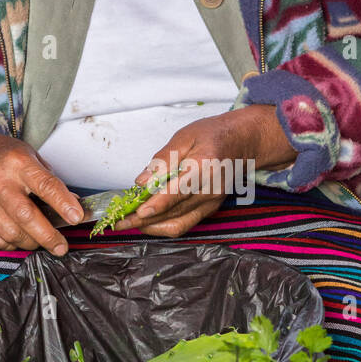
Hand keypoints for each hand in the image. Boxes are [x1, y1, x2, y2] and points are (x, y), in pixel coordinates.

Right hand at [0, 130, 83, 254]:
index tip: (77, 218)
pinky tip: (19, 237)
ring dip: (31, 242)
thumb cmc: (5, 158)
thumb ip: (51, 183)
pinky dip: (12, 244)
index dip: (63, 204)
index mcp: (18, 163)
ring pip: (11, 232)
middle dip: (47, 236)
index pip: (44, 185)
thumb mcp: (32, 158)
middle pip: (25, 215)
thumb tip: (73, 206)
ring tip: (40, 240)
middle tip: (61, 246)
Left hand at [115, 105, 295, 237]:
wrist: (240, 141)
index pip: (177, 191)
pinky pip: (185, 223)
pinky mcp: (210, 208)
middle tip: (120, 222)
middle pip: (174, 212)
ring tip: (129, 224)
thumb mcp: (184, 137)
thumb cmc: (211, 135)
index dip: (156, 204)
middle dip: (144, 220)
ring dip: (151, 226)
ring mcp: (211, 202)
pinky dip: (164, 225)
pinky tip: (148, 222)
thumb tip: (142, 181)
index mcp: (203, 166)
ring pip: (178, 223)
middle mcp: (209, 189)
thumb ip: (163, 160)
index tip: (137, 212)